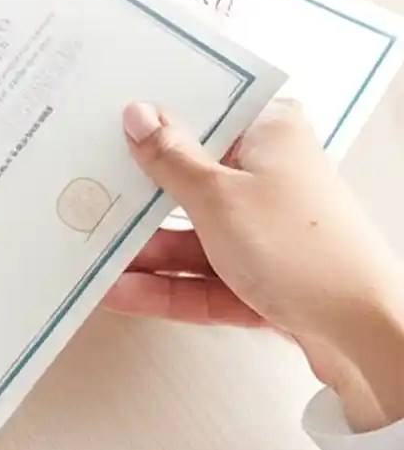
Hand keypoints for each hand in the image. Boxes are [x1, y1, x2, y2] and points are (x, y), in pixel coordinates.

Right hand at [106, 98, 403, 431]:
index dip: (157, 119)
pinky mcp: (260, 278)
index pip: (206, 113)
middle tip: (85, 189)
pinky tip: (118, 291)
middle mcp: (269, 178)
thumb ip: (170, 159)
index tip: (107, 121)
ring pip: (189, 235)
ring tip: (90, 253)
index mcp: (270, 136)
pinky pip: (199, 278)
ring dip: (143, 249)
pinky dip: (163, 285)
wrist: (364, 336)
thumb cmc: (301, 251)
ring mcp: (264, 232)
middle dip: (138, 193)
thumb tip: (139, 114)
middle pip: (190, 178)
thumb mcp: (218, 197)